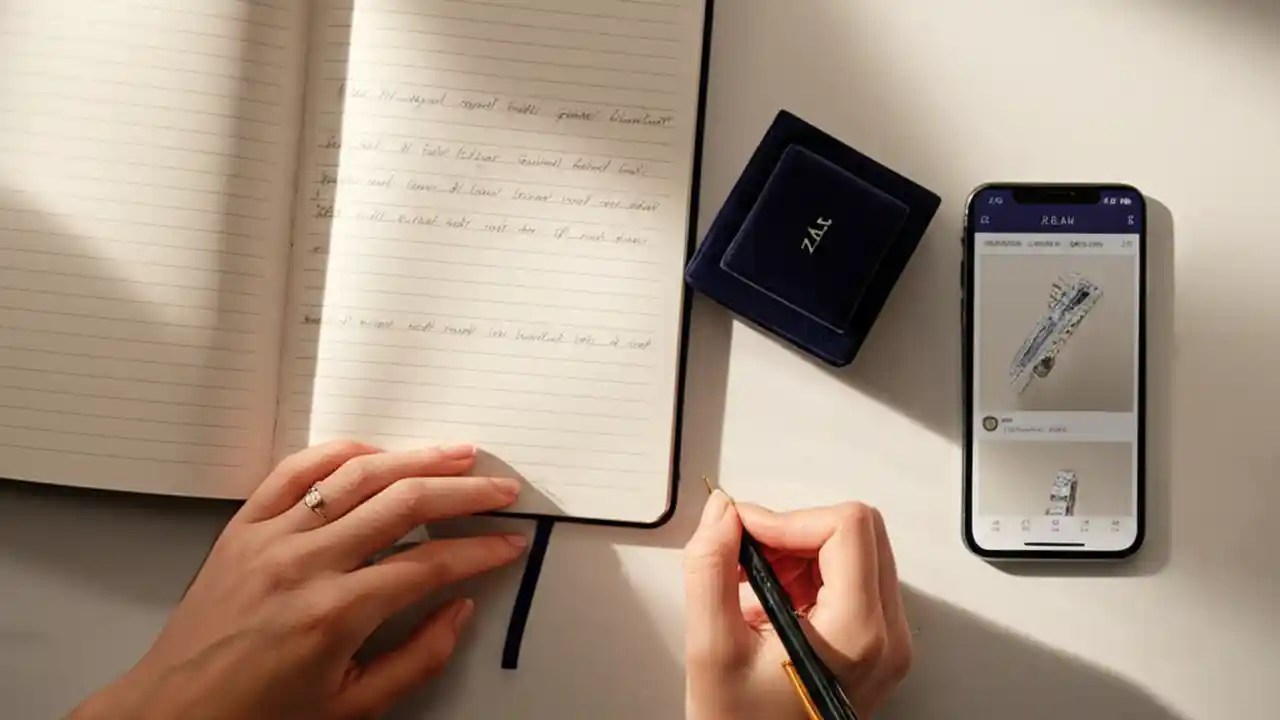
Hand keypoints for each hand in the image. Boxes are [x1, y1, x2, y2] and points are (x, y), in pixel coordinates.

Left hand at [70, 441, 526, 719]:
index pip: (430, 563)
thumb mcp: (351, 708)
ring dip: (415, 458)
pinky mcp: (243, 527)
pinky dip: (340, 452)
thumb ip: (417, 659)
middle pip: (404, 503)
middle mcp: (304, 565)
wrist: (171, 716)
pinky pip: (296, 471)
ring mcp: (271, 538)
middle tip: (499, 490)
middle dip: (464, 492)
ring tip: (455, 455)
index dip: (481, 550)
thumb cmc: (252, 719)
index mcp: (335, 614)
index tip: (507, 543)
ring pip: (357, 475)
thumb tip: (459, 612)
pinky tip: (374, 451)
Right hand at [683, 494, 910, 719]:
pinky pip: (850, 577)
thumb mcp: (712, 648)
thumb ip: (711, 569)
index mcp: (859, 635)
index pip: (846, 527)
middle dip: (793, 533)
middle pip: (857, 531)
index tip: (746, 532)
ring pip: (855, 549)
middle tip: (749, 558)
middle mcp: (887, 636)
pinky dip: (806, 575)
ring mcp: (886, 641)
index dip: (787, 519)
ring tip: (752, 590)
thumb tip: (722, 516)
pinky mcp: (874, 642)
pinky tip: (769, 605)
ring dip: (797, 553)